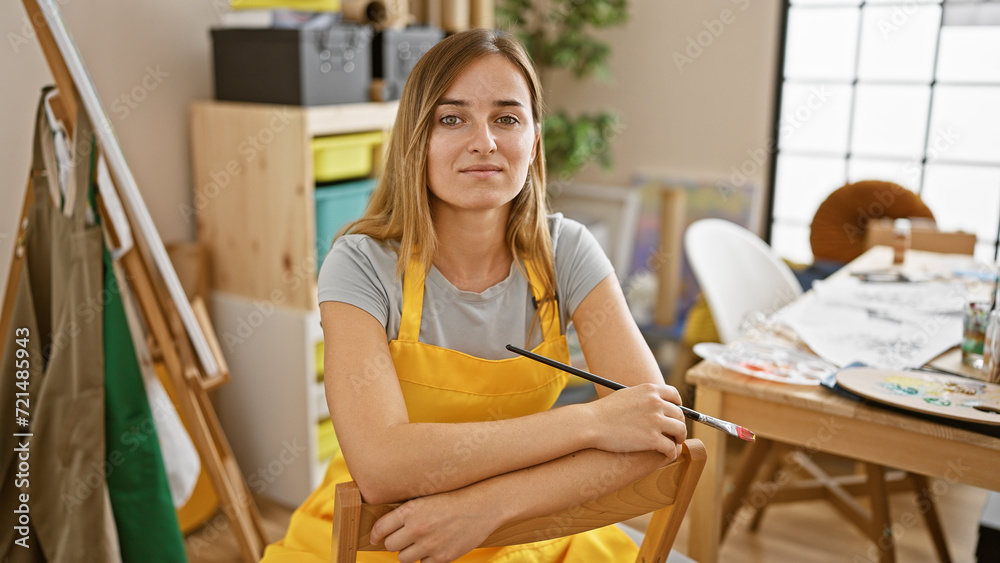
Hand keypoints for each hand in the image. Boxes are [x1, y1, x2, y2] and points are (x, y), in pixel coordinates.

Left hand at [369, 487, 499, 562]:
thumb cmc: (454, 499)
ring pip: (403, 558)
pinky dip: (426, 558)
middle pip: (390, 545)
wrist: (482, 506)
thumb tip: (387, 527)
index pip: (380, 528)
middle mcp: (418, 528)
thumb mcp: (426, 498)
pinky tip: (435, 547)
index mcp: (411, 510)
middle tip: (404, 538)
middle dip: (395, 542)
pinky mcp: (442, 557)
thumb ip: (407, 513)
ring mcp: (430, 544)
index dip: (375, 535)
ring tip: (421, 542)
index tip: (375, 538)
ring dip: (409, 552)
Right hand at [585, 383, 685, 459]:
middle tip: (675, 433)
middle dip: (679, 424)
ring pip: (680, 431)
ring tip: (674, 444)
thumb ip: (642, 397)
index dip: (678, 405)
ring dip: (679, 439)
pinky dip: (671, 453)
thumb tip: (653, 404)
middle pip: (679, 414)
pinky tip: (667, 454)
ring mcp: (655, 421)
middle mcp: (656, 403)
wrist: (591, 424)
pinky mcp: (653, 439)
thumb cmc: (604, 412)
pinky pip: (672, 448)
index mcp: (649, 390)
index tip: (676, 412)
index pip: (674, 395)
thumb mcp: (626, 395)